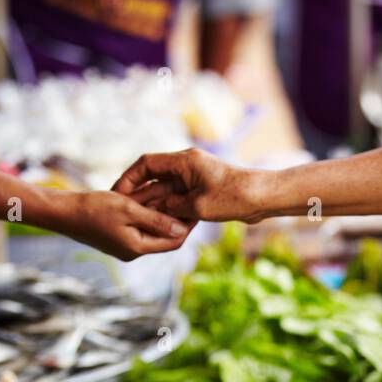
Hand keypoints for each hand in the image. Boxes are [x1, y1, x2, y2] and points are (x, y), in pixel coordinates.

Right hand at [51, 189, 191, 259]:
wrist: (63, 212)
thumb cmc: (93, 208)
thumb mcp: (129, 209)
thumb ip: (156, 220)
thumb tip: (182, 229)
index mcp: (137, 248)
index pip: (173, 241)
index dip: (187, 225)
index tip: (197, 207)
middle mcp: (133, 251)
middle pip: (164, 237)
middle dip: (176, 219)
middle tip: (190, 200)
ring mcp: (124, 246)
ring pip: (152, 231)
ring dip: (162, 214)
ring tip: (175, 196)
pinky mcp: (117, 238)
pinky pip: (139, 227)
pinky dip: (147, 214)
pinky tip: (152, 198)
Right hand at [113, 148, 258, 224]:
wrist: (262, 197)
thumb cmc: (233, 198)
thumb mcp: (197, 207)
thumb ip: (172, 207)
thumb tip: (155, 210)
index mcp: (183, 161)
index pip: (146, 163)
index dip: (130, 178)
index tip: (118, 193)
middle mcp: (187, 165)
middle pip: (154, 177)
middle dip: (140, 194)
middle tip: (124, 211)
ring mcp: (194, 176)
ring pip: (166, 189)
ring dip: (154, 203)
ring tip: (138, 219)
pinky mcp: (202, 188)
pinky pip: (179, 196)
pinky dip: (169, 207)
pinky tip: (160, 221)